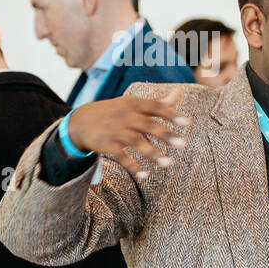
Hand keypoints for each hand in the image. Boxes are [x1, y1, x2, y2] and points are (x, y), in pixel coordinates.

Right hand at [66, 90, 189, 180]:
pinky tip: (145, 175)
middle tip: (183, 145)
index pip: (155, 107)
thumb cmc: (115, 112)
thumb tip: (179, 92)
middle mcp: (125, 116)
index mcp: (134, 104)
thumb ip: (158, 102)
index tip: (187, 123)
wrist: (80, 122)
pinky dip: (133, 166)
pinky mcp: (106, 145)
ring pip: (136, 142)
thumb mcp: (133, 104)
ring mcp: (115, 131)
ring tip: (169, 164)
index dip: (171, 114)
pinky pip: (121, 157)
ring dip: (153, 154)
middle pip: (148, 125)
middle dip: (166, 135)